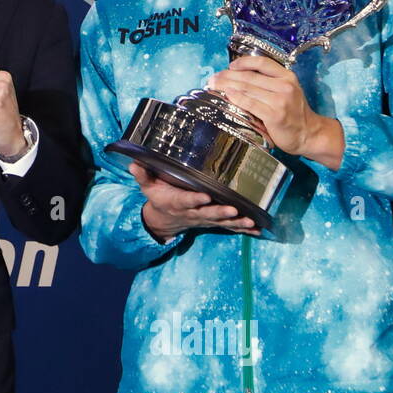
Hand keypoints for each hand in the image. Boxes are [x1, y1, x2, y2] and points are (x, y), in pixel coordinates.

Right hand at [130, 161, 259, 239]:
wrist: (164, 220)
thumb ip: (143, 175)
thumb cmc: (159, 197)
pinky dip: (243, 229)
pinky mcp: (212, 222)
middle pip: (207, 213)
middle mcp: (192, 212)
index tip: (205, 196)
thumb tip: (134, 163)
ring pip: (221, 222)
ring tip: (249, 221)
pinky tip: (257, 229)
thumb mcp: (147, 186)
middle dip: (220, 212)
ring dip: (236, 223)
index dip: (195, 200)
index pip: (185, 200)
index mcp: (176, 202)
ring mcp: (204, 219)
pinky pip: (229, 227)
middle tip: (233, 210)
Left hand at [206, 55, 343, 168]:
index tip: (230, 66)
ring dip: (226, 86)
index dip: (243, 62)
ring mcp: (280, 100)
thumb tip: (239, 76)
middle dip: (227, 76)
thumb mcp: (287, 91)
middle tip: (213, 78)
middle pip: (249, 76)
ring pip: (247, 88)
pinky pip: (250, 103)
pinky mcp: (274, 115)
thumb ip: (268, 83)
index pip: (262, 62)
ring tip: (213, 85)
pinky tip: (226, 95)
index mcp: (287, 76)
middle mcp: (284, 86)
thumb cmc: (293, 113)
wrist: (308, 133)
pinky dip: (236, 98)